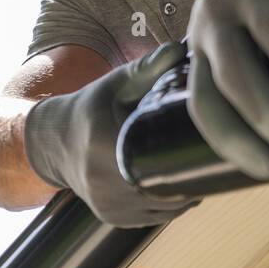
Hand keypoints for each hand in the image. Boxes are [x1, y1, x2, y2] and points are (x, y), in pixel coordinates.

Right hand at [24, 40, 196, 226]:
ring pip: (166, 208)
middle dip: (194, 175)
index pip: (161, 162)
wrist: (52, 142)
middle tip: (216, 157)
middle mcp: (103, 182)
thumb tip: (181, 48)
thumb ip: (148, 68)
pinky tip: (181, 184)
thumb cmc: (91, 108)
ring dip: (187, 192)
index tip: (210, 147)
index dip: (190, 159)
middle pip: (169, 188)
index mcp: (105, 146)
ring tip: (201, 168)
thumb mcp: (115, 84)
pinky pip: (154, 217)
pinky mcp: (112, 218)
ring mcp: (108, 206)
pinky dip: (171, 203)